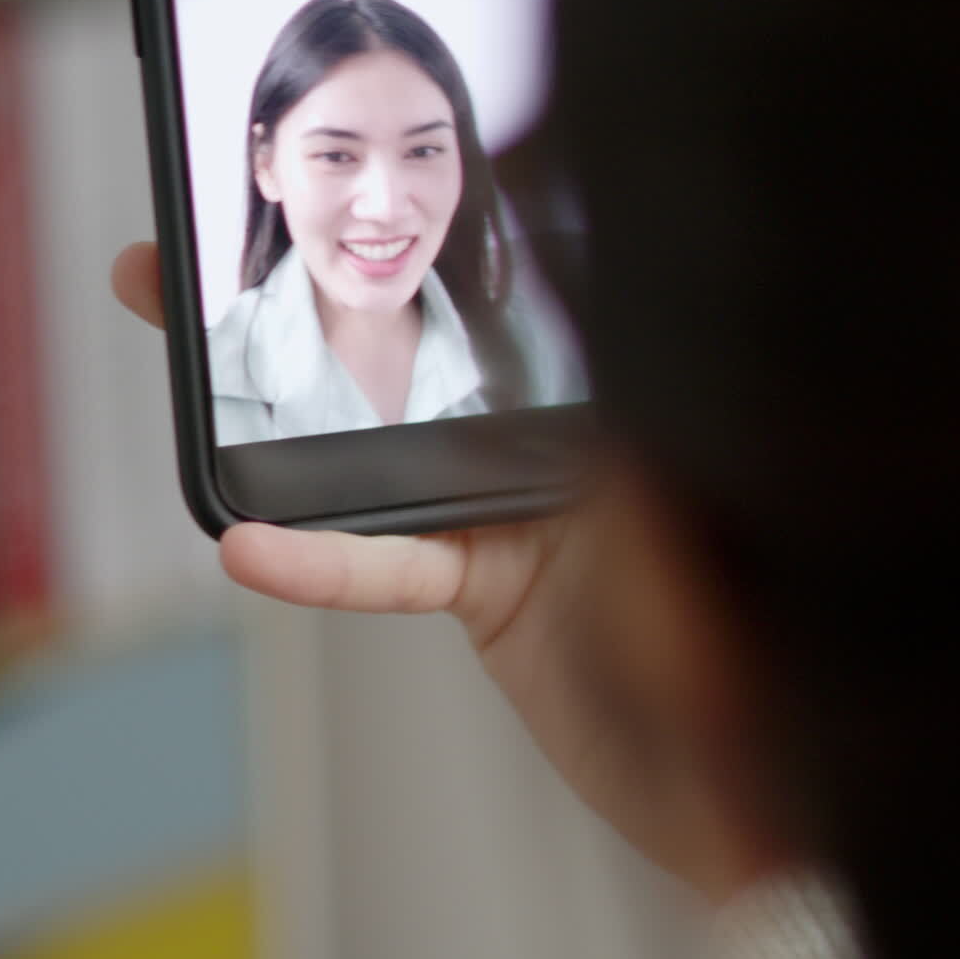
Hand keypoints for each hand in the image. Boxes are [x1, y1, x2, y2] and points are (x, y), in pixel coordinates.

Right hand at [110, 243, 783, 900]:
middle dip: (313, 287)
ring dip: (278, 395)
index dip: (437, 224)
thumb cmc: (776, 627)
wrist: (766, 783)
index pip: (523, 284)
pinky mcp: (488, 586)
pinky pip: (394, 566)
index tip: (352, 175)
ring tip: (182, 332)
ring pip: (381, 440)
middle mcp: (574, 433)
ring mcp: (520, 507)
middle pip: (429, 340)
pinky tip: (254, 544)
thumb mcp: (726, 486)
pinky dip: (325, 561)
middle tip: (202, 251)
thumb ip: (683, 410)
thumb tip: (686, 286)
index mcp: (638, 383)